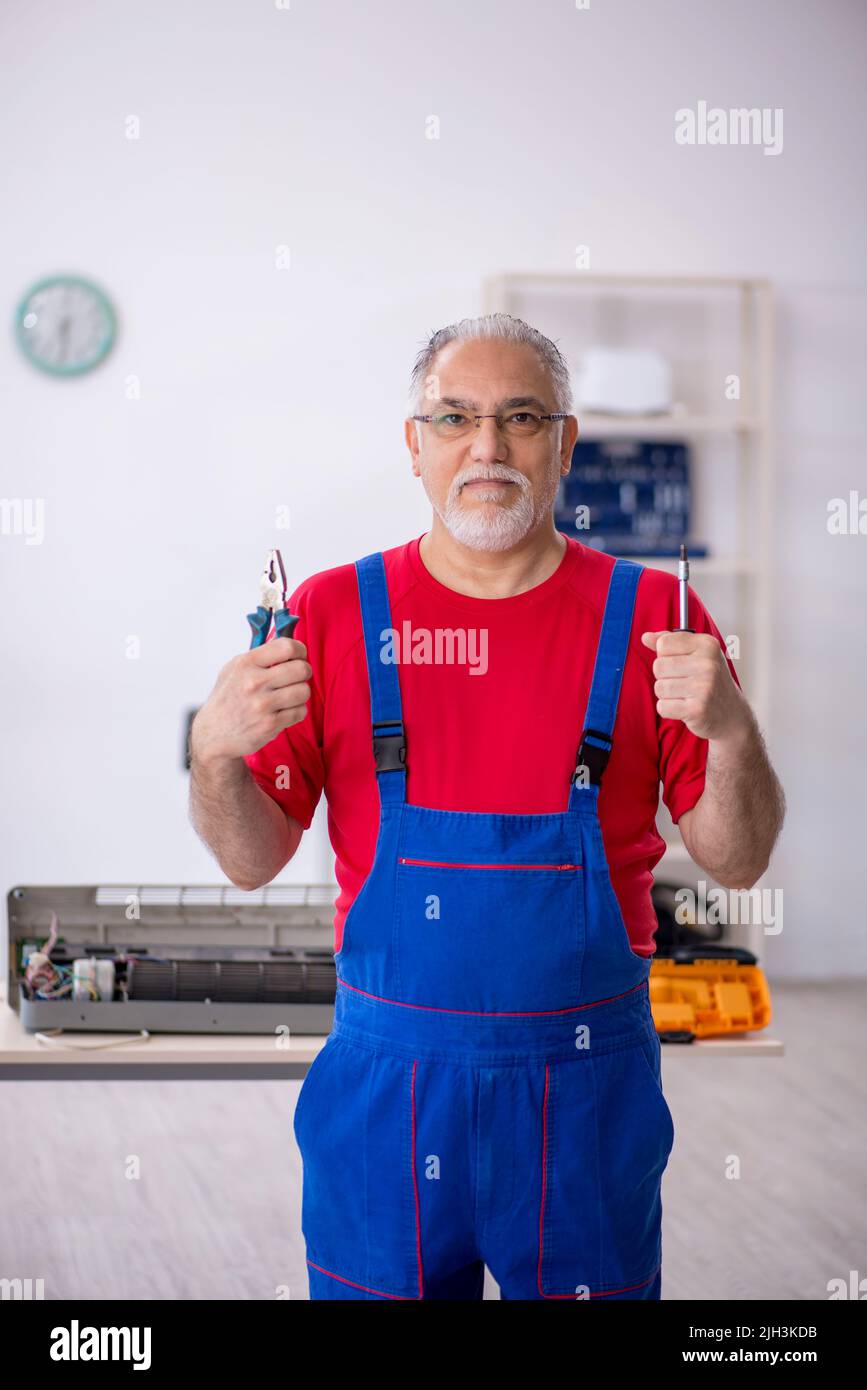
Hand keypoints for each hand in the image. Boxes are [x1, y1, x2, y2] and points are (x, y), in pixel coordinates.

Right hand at [190, 637, 312, 761]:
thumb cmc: (227, 698)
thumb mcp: (234, 669)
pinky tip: (284, 711)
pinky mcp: (270, 725)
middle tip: (297, 677)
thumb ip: (260, 654)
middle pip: (301, 669)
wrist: (213, 734)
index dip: (300, 650)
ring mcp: (262, 705)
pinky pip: (301, 711)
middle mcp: (254, 682)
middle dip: (304, 672)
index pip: (286, 647)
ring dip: (300, 693)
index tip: (299, 655)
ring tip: (289, 695)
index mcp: (245, 663)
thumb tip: (287, 638)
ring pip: (304, 691)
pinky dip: (296, 711)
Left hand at [640, 630, 750, 742]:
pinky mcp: (697, 709)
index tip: (681, 662)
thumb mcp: (697, 654)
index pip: (664, 643)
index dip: (666, 655)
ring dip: (668, 695)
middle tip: (684, 682)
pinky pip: (662, 707)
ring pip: (659, 687)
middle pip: (658, 666)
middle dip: (665, 677)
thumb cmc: (711, 681)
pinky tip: (685, 707)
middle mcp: (708, 664)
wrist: (732, 713)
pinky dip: (669, 709)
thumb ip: (671, 642)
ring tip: (686, 695)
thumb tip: (646, 637)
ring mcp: (704, 687)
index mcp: (707, 645)